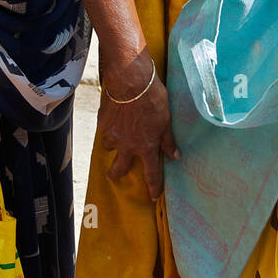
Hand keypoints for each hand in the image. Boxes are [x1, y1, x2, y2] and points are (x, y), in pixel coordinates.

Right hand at [98, 52, 178, 201]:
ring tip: (115, 138)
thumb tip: (174, 156)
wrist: (130, 80)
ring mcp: (112, 134)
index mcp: (146, 146)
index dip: (154, 187)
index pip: (151, 173)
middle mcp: (127, 145)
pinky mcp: (102, 122)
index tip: (153, 197)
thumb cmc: (153, 98)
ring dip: (112, 145)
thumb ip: (168, 140)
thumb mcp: (167, 120)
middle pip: (119, 168)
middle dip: (116, 175)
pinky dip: (108, 128)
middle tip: (113, 177)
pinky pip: (104, 130)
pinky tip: (112, 118)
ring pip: (109, 147)